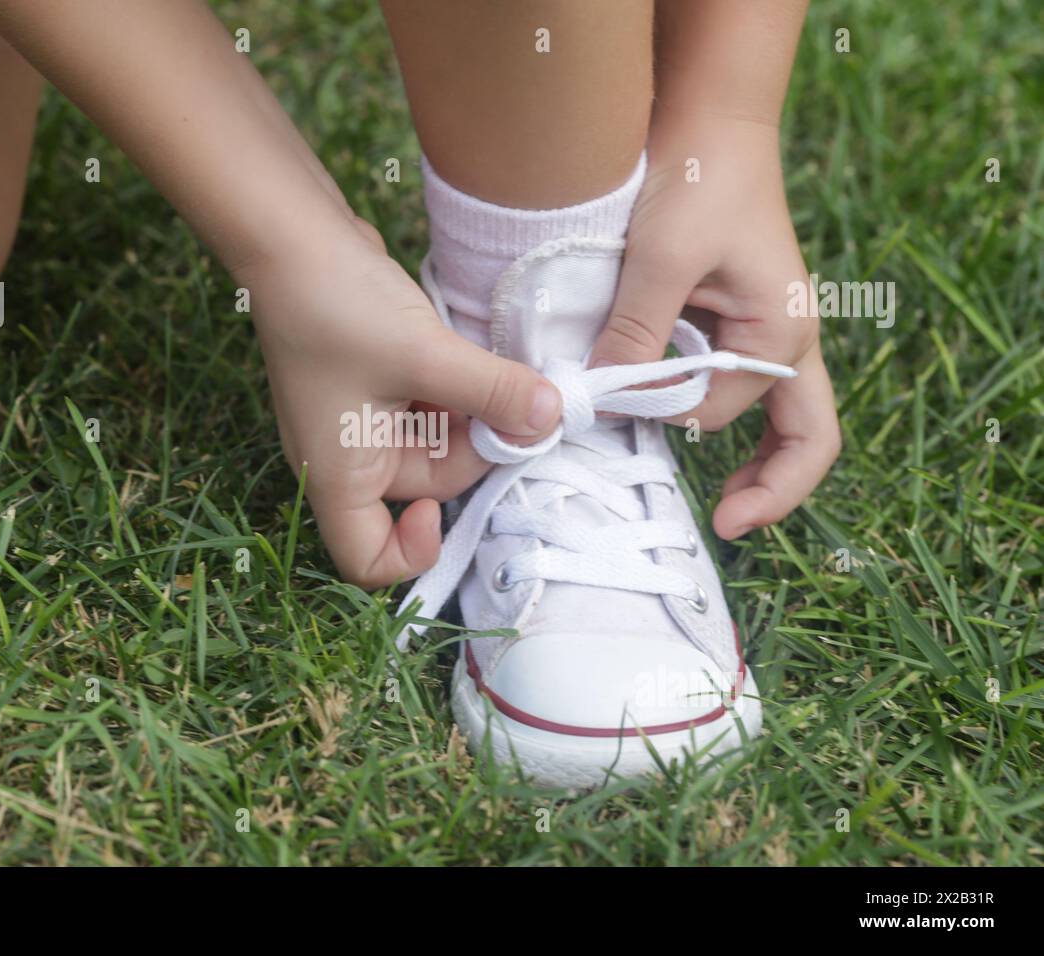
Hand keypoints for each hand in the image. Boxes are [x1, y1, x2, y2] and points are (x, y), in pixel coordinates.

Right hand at [240, 217, 561, 588]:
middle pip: (424, 491)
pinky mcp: (375, 385)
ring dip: (471, 418)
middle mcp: (345, 458)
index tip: (444, 505)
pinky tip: (475, 362)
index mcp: (338, 475)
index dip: (414, 552)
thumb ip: (493, 393)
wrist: (292, 237)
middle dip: (469, 452)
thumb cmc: (336, 307)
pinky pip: (429, 410)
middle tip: (506, 407)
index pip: (369, 560)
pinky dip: (457, 394)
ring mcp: (359, 420)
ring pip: (435, 445)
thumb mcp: (425, 356)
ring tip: (493, 376)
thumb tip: (552, 417)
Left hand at [590, 111, 839, 539]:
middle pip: (798, 442)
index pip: (717, 413)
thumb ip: (638, 331)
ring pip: (764, 420)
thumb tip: (602, 397)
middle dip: (762, 488)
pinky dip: (703, 411)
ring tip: (702, 492)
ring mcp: (766, 336)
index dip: (658, 418)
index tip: (604, 408)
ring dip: (732, 451)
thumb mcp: (662, 256)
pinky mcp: (737, 324)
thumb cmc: (698, 177)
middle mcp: (785, 343)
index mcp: (781, 332)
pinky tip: (662, 420)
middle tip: (724, 528)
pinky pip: (732, 387)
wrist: (709, 123)